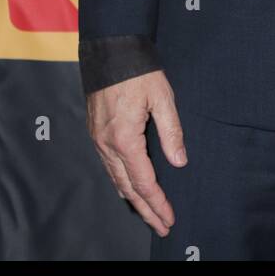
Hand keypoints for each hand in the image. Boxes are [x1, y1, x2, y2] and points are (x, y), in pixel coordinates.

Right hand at [85, 69, 186, 236]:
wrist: (110, 49)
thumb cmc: (138, 70)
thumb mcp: (162, 98)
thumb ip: (171, 132)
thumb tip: (179, 162)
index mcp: (125, 138)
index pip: (143, 182)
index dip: (157, 203)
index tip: (169, 218)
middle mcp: (107, 144)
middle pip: (127, 188)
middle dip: (145, 210)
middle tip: (161, 226)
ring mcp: (98, 139)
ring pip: (115, 178)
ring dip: (132, 199)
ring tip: (148, 213)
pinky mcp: (96, 131)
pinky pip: (108, 166)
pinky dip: (121, 181)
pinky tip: (128, 186)